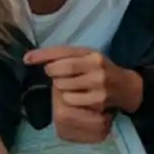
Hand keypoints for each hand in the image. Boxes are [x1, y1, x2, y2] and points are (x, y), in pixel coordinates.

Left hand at [25, 46, 141, 143]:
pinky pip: (71, 100)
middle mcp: (96, 67)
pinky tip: (75, 96)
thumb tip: (28, 57)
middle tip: (56, 74)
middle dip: (53, 72)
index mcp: (91, 54)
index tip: (27, 59)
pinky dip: (67, 98)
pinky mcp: (98, 100)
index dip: (43, 56)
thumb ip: (61, 55)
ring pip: (63, 86)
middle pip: (61, 70)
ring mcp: (98, 85)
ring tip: (69, 85)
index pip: (62, 53)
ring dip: (60, 86)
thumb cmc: (99, 69)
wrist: (126, 87)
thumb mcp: (85, 56)